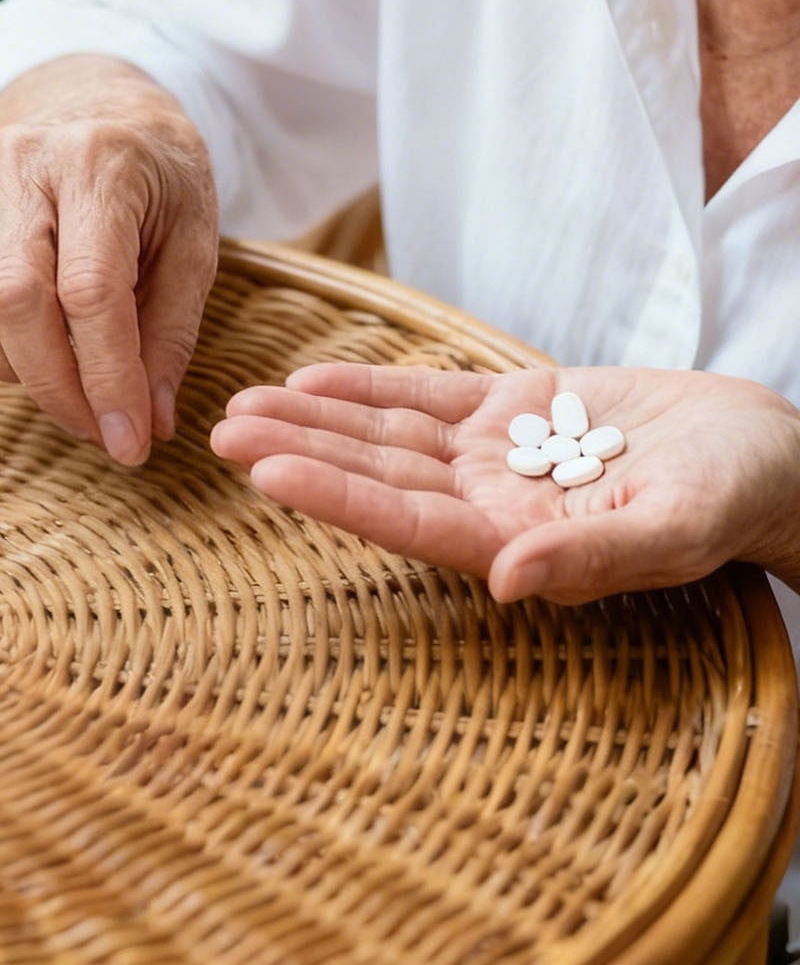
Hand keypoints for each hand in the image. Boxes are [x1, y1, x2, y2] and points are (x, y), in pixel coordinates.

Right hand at [0, 56, 217, 464]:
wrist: (101, 113)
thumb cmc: (154, 185)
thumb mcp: (193, 245)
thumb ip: (171, 334)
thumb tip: (148, 424)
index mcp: (99, 164)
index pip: (90, 290)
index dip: (107, 377)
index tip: (129, 441)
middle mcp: (20, 162)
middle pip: (12, 297)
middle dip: (52, 383)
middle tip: (93, 426)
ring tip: (48, 373)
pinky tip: (1, 340)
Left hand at [210, 362, 799, 603]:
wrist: (766, 451)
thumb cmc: (735, 499)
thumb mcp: (677, 529)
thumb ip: (595, 561)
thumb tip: (511, 586)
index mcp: (520, 545)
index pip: (407, 523)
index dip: (335, 498)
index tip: (264, 476)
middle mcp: (490, 504)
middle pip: (375, 476)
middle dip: (298, 454)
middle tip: (220, 432)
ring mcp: (493, 456)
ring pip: (385, 436)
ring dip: (313, 420)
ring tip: (241, 405)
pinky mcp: (509, 407)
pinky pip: (424, 395)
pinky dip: (367, 386)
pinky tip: (308, 378)